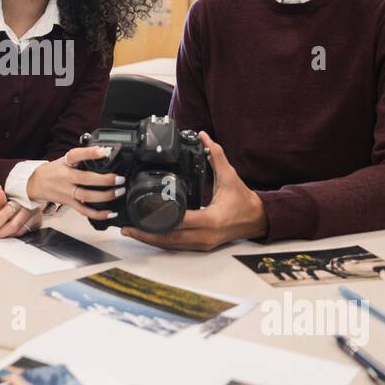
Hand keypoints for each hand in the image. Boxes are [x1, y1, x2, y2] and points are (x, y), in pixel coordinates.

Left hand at [0, 183, 43, 237]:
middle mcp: (28, 207)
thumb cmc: (17, 197)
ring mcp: (35, 215)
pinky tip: (9, 232)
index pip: (5, 214)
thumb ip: (0, 199)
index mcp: (19, 199)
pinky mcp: (38, 222)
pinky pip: (24, 232)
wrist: (33, 195)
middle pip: (13, 226)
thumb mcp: (6, 197)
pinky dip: (15, 234)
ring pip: (19, 231)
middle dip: (0, 232)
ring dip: (7, 234)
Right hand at [26, 145, 125, 219]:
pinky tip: (110, 213)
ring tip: (119, 192)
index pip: (76, 155)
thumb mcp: (65, 159)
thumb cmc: (54, 170)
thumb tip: (105, 152)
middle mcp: (66, 177)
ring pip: (87, 196)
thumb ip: (83, 157)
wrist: (35, 183)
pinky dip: (98, 214)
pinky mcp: (68, 203)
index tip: (104, 151)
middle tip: (120, 179)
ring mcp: (67, 192)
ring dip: (105, 196)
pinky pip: (84, 210)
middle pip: (86, 179)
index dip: (90, 153)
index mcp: (65, 163)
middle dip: (105, 180)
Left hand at [122, 132, 267, 252]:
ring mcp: (203, 243)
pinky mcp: (202, 246)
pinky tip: (150, 235)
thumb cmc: (244, 201)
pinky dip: (162, 242)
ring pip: (172, 246)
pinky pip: (178, 247)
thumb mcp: (230, 176)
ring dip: (151, 240)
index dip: (158, 219)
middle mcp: (205, 235)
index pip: (179, 221)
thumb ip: (215, 155)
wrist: (257, 220)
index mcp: (211, 219)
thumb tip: (204, 137)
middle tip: (127, 227)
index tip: (141, 213)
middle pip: (170, 238)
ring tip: (132, 232)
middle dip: (147, 234)